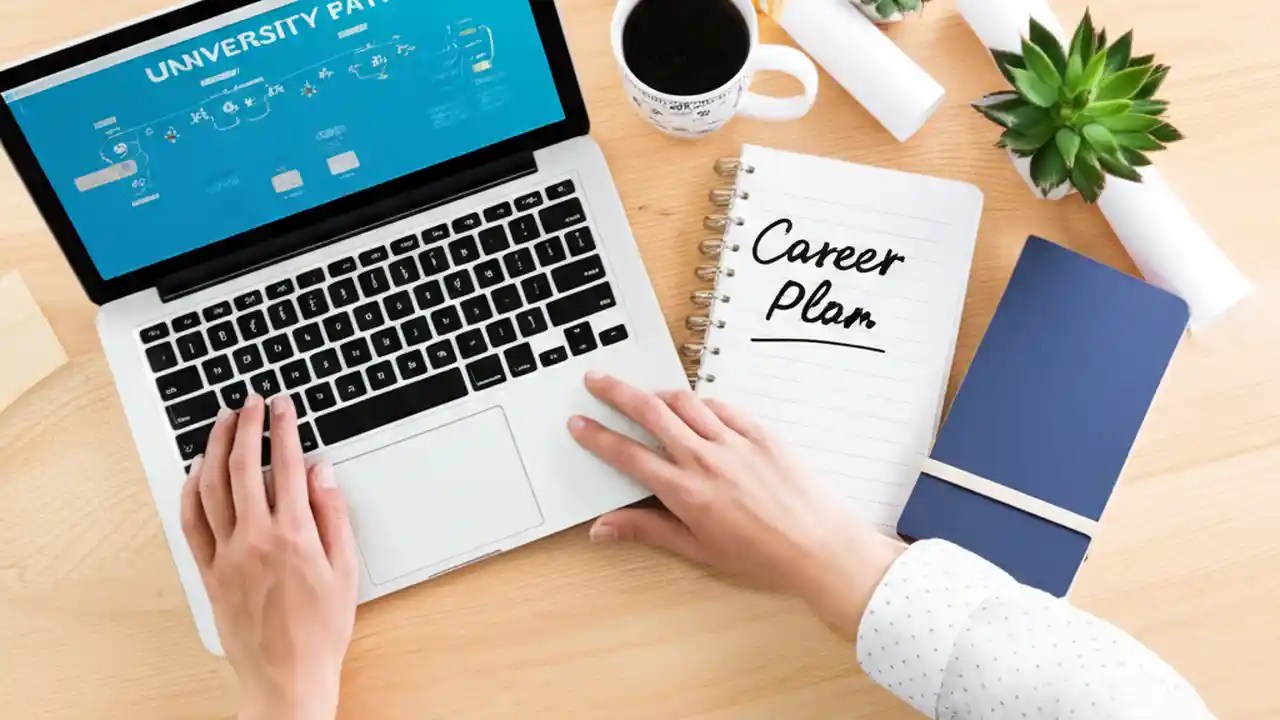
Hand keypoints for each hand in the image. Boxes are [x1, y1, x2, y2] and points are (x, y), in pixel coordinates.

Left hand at [181, 394, 357, 719]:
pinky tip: (197, 471)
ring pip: (213, 487)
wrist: (287, 676)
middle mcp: (256, 539)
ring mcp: (228, 554)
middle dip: (248, 426)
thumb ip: (334, 516)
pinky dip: (191, 490)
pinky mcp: (210, 572)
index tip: (284, 406)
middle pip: (245, 466)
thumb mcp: (346, 570)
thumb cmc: (322, 629)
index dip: (284, 428)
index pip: (287, 465)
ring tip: (223, 422)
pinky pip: (192, 522)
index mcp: (295, 536)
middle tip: (252, 401)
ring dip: (216, 448)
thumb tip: (322, 472)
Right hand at [569, 372, 904, 637]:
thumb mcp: (699, 550)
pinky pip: (722, 407)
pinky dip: (700, 402)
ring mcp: (735, 442)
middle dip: (617, 393)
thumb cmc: (764, 557)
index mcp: (686, 492)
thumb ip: (647, 531)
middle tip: (596, 379)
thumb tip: (602, 529)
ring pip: (685, 403)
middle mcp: (706, 460)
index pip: (629, 455)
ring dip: (657, 392)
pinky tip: (693, 406)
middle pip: (650, 413)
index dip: (598, 437)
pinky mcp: (761, 433)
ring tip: (641, 391)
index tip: (579, 423)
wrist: (821, 548)